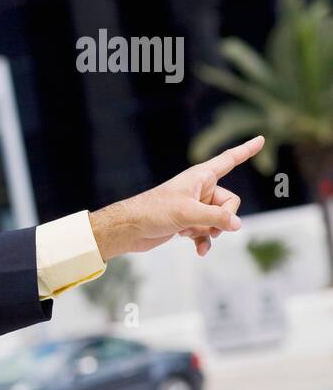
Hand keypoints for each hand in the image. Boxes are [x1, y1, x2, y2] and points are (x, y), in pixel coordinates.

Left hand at [88, 136, 264, 260]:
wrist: (128, 229)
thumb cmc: (153, 212)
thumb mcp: (188, 213)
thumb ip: (216, 218)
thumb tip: (238, 225)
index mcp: (200, 176)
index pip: (229, 160)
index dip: (246, 150)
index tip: (262, 139)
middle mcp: (199, 188)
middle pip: (230, 202)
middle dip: (223, 217)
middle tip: (206, 225)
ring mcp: (194, 206)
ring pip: (219, 219)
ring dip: (211, 230)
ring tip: (192, 234)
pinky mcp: (187, 221)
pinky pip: (207, 231)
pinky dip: (204, 240)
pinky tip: (199, 251)